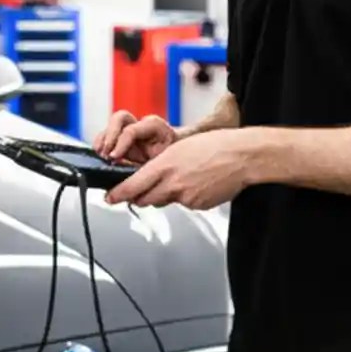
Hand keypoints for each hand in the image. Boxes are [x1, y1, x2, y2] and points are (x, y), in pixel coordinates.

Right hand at [93, 111, 179, 164]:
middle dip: (110, 135)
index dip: (121, 142)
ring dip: (102, 140)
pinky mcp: (123, 140)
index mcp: (156, 128)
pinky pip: (107, 136)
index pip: (133, 129)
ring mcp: (131, 130)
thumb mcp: (166, 166)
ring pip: (111, 126)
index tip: (114, 157)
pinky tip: (99, 156)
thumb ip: (151, 169)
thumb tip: (134, 182)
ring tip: (100, 155)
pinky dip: (100, 145)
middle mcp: (142, 125)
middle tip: (106, 153)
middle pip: (120, 118)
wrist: (182, 159)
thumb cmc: (175, 161)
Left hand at [104, 129, 255, 208]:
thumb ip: (162, 165)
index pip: (133, 185)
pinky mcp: (198, 205)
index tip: (109, 198)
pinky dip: (186, 197)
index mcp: (164, 165)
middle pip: (145, 199)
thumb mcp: (179, 148)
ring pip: (165, 201)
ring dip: (165, 195)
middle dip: (139, 197)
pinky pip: (184, 204)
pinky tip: (198, 184)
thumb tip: (151, 178)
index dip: (118, 194)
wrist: (241, 156)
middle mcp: (172, 183)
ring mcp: (185, 197)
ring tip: (183, 178)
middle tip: (139, 192)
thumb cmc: (214, 146)